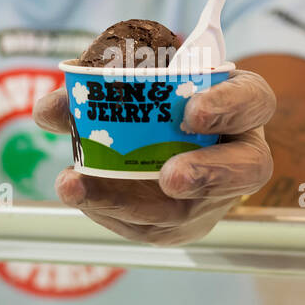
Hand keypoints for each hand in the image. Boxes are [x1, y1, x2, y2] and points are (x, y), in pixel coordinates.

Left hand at [33, 70, 275, 244]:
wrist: (154, 131)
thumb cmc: (155, 95)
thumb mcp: (134, 76)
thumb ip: (93, 85)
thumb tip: (52, 108)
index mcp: (240, 104)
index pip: (252, 100)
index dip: (228, 107)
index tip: (192, 112)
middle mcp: (239, 155)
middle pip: (244, 171)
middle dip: (205, 175)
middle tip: (168, 177)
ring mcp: (213, 198)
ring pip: (186, 211)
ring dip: (128, 202)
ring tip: (78, 186)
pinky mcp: (181, 226)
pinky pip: (150, 228)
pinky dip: (109, 212)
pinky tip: (81, 196)